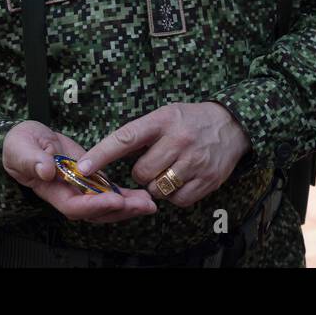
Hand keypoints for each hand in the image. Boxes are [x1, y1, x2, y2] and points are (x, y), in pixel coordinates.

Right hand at [2, 120, 156, 223]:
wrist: (27, 140)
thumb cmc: (20, 144)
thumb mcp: (21, 147)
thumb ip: (32, 159)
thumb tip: (46, 171)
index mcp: (51, 190)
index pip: (74, 206)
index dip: (95, 205)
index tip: (115, 199)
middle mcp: (68, 194)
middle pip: (96, 212)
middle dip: (120, 210)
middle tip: (144, 205)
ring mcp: (80, 189)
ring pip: (106, 206)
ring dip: (128, 206)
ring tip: (150, 202)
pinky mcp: (90, 180)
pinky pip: (109, 193)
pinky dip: (127, 196)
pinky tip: (144, 195)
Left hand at [78, 102, 249, 208]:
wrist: (233, 125)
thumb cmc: (191, 120)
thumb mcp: (166, 114)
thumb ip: (140, 133)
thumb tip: (104, 157)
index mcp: (164, 119)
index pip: (126, 138)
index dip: (102, 154)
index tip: (83, 167)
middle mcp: (180, 139)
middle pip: (141, 172)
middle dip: (143, 172)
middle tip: (156, 161)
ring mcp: (196, 161)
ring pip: (158, 189)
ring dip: (158, 184)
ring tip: (171, 169)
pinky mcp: (208, 179)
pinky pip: (177, 200)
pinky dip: (175, 194)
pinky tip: (183, 178)